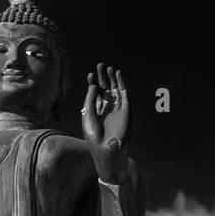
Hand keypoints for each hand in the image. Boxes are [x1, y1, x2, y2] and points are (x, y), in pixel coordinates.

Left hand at [81, 62, 129, 182]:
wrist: (107, 150)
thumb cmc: (94, 136)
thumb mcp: (87, 114)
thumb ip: (90, 97)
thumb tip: (95, 83)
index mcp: (97, 113)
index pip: (96, 94)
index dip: (94, 84)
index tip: (90, 75)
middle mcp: (108, 110)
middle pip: (106, 90)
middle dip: (103, 78)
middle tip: (99, 65)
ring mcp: (117, 110)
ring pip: (115, 91)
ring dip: (112, 79)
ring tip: (108, 67)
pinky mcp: (126, 111)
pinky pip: (125, 94)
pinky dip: (121, 84)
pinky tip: (117, 74)